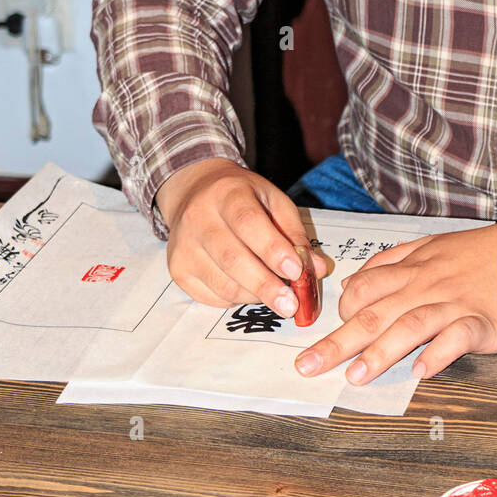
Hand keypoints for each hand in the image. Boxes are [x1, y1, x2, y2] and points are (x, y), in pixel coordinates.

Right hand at [155, 157, 325, 318]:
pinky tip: (249, 289)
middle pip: (232, 259)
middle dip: (266, 286)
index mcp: (227, 193)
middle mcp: (198, 218)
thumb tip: (317, 269)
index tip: (296, 272)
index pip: (248, 223)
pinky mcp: (178, 270)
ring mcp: (184, 246)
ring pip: (223, 284)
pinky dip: (236, 300)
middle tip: (291, 305)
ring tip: (277, 296)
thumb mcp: (273, 200)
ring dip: (255, 296)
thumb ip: (295, 232)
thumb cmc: (242, 197)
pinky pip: (211, 297)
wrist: (194, 192)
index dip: (273, 250)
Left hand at [294, 205, 496, 384]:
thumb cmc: (477, 253)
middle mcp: (425, 285)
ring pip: (410, 325)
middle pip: (374, 313)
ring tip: (357, 375)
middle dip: (338, 341)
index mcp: (411, 268)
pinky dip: (438, 353)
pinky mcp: (482, 321)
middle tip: (308, 366)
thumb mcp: (430, 247)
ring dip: (381, 350)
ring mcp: (453, 303)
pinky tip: (421, 371)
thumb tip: (352, 282)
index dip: (341, 313)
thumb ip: (390, 263)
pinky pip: (457, 337)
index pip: (364, 289)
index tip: (321, 334)